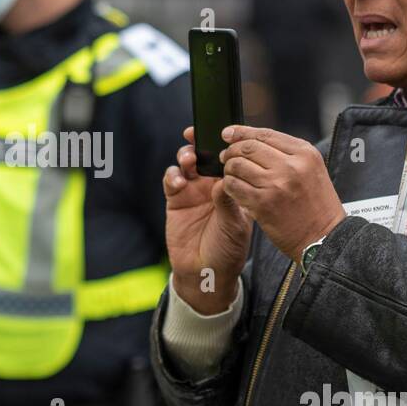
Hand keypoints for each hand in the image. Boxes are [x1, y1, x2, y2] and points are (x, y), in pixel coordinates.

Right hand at [163, 126, 251, 313]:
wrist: (206, 273)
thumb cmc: (228, 250)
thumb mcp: (235, 225)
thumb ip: (228, 201)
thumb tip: (224, 178)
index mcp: (233, 186)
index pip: (230, 158)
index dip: (224, 144)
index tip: (222, 132)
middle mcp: (212, 184)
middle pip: (205, 154)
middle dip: (200, 141)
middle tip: (196, 134)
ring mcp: (193, 190)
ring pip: (187, 162)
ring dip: (186, 156)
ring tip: (189, 160)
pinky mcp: (175, 199)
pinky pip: (171, 179)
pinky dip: (173, 175)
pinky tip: (178, 181)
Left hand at [219, 125, 346, 260]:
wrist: (324, 238)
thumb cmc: (317, 206)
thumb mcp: (312, 170)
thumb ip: (288, 154)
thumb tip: (253, 140)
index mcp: (305, 153)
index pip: (265, 134)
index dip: (242, 132)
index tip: (228, 133)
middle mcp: (291, 166)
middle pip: (248, 147)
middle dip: (232, 151)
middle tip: (226, 156)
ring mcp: (276, 184)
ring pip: (237, 165)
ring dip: (229, 169)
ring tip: (230, 174)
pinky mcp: (262, 203)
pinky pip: (234, 186)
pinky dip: (228, 185)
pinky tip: (232, 188)